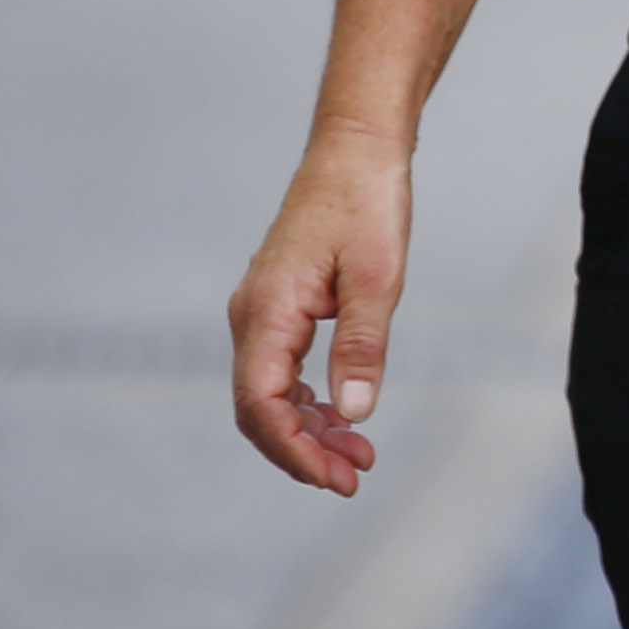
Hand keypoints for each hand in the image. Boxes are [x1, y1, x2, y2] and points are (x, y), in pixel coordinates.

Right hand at [228, 123, 408, 494]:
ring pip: (270, 393)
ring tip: (359, 456)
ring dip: (309, 429)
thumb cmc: (367, 204)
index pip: (261, 406)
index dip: (295, 450)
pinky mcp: (278, 305)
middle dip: (302, 451)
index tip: (337, 478)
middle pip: (259, 409)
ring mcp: (261, 312)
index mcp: (266, 313)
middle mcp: (251, 317)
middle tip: (354, 478)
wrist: (355, 150)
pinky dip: (308, 400)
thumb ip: (361, 345)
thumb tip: (353, 414)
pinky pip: (280, 370)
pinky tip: (342, 415)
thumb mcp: (377, 276)